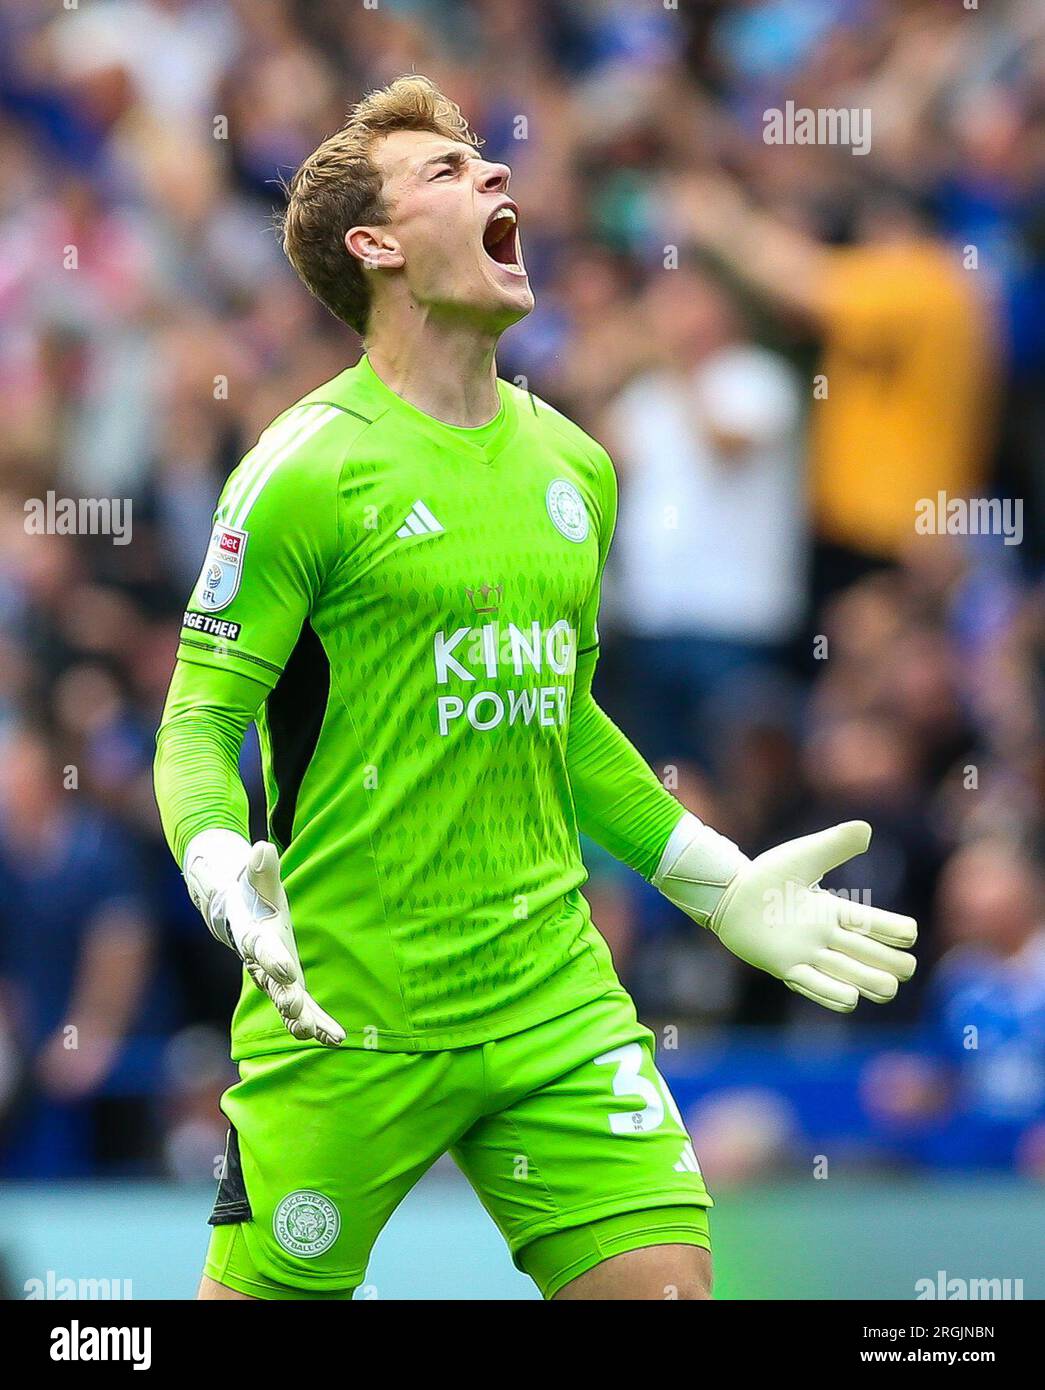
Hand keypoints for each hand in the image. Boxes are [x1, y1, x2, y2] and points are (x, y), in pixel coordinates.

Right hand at [195, 838, 343, 1046]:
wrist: (235, 913)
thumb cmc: (250, 893)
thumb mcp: (255, 878)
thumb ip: (260, 868)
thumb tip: (261, 849)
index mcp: (255, 936)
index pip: (263, 950)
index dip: (274, 960)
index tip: (287, 970)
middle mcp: (262, 964)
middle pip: (274, 985)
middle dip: (286, 999)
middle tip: (298, 1013)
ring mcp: (275, 979)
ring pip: (287, 1004)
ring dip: (303, 1020)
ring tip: (319, 1034)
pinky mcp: (289, 986)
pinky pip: (304, 1010)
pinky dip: (318, 1025)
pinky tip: (337, 1038)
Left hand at [655, 818, 916, 1012]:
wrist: (729, 893)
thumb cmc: (767, 875)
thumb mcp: (804, 856)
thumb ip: (835, 844)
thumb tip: (866, 829)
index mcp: (837, 911)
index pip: (880, 926)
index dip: (899, 931)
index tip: (906, 932)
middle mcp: (828, 937)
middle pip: (877, 958)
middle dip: (897, 965)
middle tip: (902, 968)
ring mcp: (809, 954)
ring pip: (855, 978)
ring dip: (875, 985)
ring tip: (886, 987)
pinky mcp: (787, 968)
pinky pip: (819, 989)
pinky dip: (839, 997)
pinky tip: (851, 997)